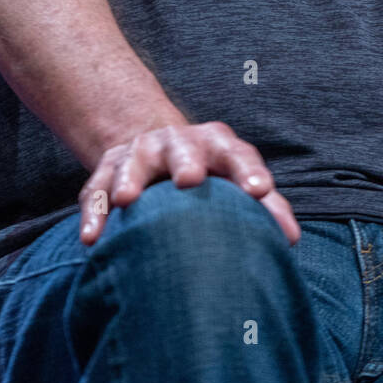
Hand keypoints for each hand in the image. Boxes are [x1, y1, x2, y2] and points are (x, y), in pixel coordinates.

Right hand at [77, 120, 300, 245]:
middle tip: (189, 180)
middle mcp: (179, 142)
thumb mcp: (239, 180)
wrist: (158, 145)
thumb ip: (267, 207)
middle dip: (186, 161)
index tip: (259, 192)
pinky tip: (91, 237)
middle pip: (183, 147)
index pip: (238, 155)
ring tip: (128, 200)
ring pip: (133, 161)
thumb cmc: (211, 174)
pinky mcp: (109, 169)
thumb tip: (290, 239)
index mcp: (218, 146)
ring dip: (130, 179)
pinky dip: (94, 211)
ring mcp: (140, 152)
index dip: (249, 172)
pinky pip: (98, 189)